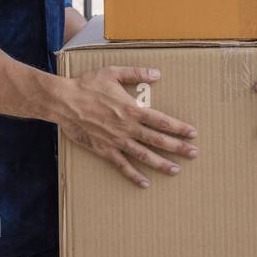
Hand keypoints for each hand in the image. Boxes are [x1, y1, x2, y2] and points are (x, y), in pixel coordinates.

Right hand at [55, 66, 196, 187]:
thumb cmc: (87, 85)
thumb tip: (157, 73)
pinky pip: (122, 165)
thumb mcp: (113, 73)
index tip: (192, 133)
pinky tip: (145, 183)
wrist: (63, 102)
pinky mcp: (104, 150)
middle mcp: (127, 127)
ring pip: (143, 155)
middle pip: (157, 140)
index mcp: (132, 108)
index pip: (161, 120)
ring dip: (161, 163)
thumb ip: (136, 73)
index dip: (178, 128)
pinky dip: (133, 175)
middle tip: (193, 153)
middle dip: (177, 147)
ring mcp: (116, 140)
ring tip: (176, 170)